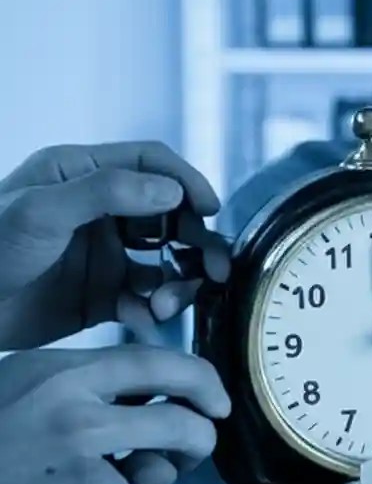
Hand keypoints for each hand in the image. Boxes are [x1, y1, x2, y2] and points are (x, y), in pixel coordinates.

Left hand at [0, 142, 229, 349]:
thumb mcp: (41, 212)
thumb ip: (108, 193)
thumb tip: (171, 191)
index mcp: (82, 176)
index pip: (152, 164)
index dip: (187, 183)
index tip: (210, 210)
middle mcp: (98, 212)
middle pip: (172, 217)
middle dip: (198, 243)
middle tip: (217, 270)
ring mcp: (102, 255)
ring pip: (165, 262)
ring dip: (177, 283)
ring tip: (166, 305)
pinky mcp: (101, 295)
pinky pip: (145, 298)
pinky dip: (152, 310)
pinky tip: (144, 319)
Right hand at [0, 344, 229, 483]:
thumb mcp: (28, 380)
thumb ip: (88, 381)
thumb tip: (154, 389)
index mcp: (67, 373)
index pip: (160, 363)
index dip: (203, 380)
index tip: (217, 399)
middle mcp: (80, 415)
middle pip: (181, 424)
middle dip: (201, 439)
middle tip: (198, 446)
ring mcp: (79, 466)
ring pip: (153, 471)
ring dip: (145, 477)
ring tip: (98, 474)